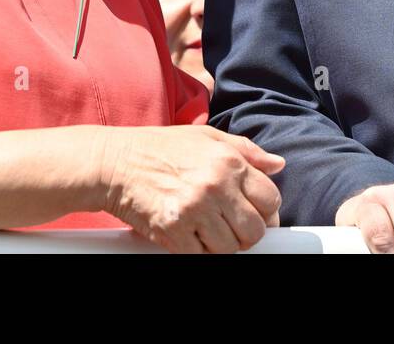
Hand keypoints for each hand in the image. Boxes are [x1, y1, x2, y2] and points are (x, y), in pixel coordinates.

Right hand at [101, 126, 283, 252]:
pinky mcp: (173, 232)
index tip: (255, 213)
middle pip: (256, 230)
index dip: (267, 211)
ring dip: (223, 244)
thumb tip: (278, 165)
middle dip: (248, 232)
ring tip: (209, 229)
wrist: (115, 163)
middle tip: (233, 226)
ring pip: (230, 248)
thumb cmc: (161, 148)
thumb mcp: (207, 137)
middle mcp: (216, 186)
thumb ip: (247, 151)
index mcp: (229, 163)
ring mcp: (195, 211)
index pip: (271, 199)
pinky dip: (199, 250)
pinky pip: (201, 256)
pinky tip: (190, 234)